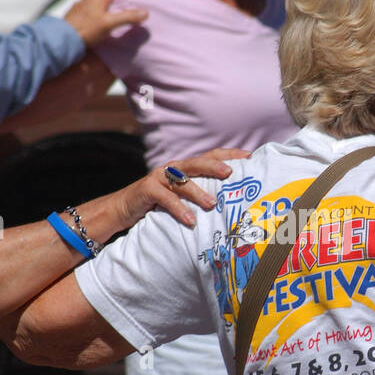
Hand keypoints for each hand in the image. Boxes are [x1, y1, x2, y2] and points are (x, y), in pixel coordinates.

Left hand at [64, 0, 149, 46]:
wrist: (62, 39)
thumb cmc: (86, 30)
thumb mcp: (109, 24)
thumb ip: (127, 17)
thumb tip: (146, 12)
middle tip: (132, 2)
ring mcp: (82, 6)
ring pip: (100, 2)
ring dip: (110, 4)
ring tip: (119, 12)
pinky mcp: (76, 15)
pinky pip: (93, 10)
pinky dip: (102, 12)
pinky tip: (103, 21)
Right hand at [117, 148, 249, 227]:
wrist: (124, 208)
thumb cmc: (159, 204)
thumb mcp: (182, 196)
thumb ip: (201, 194)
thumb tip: (232, 204)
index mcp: (185, 167)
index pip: (211, 155)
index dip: (229, 154)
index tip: (250, 156)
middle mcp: (174, 168)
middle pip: (197, 163)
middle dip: (215, 166)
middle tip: (232, 173)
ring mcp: (159, 177)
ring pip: (182, 180)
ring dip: (199, 192)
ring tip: (212, 204)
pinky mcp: (148, 190)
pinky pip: (166, 199)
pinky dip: (179, 209)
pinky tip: (190, 220)